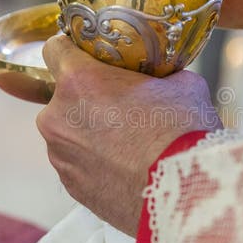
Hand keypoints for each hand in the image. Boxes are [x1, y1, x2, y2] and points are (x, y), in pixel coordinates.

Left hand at [36, 36, 220, 234]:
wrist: (186, 193)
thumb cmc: (183, 133)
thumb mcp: (182, 85)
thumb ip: (160, 76)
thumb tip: (163, 78)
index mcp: (78, 81)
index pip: (55, 49)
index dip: (74, 50)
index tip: (90, 57)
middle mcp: (57, 117)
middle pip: (64, 96)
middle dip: (88, 98)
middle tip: (124, 107)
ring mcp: (60, 155)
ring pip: (69, 132)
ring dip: (91, 133)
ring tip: (129, 144)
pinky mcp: (71, 186)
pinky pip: (78, 164)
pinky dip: (96, 163)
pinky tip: (127, 167)